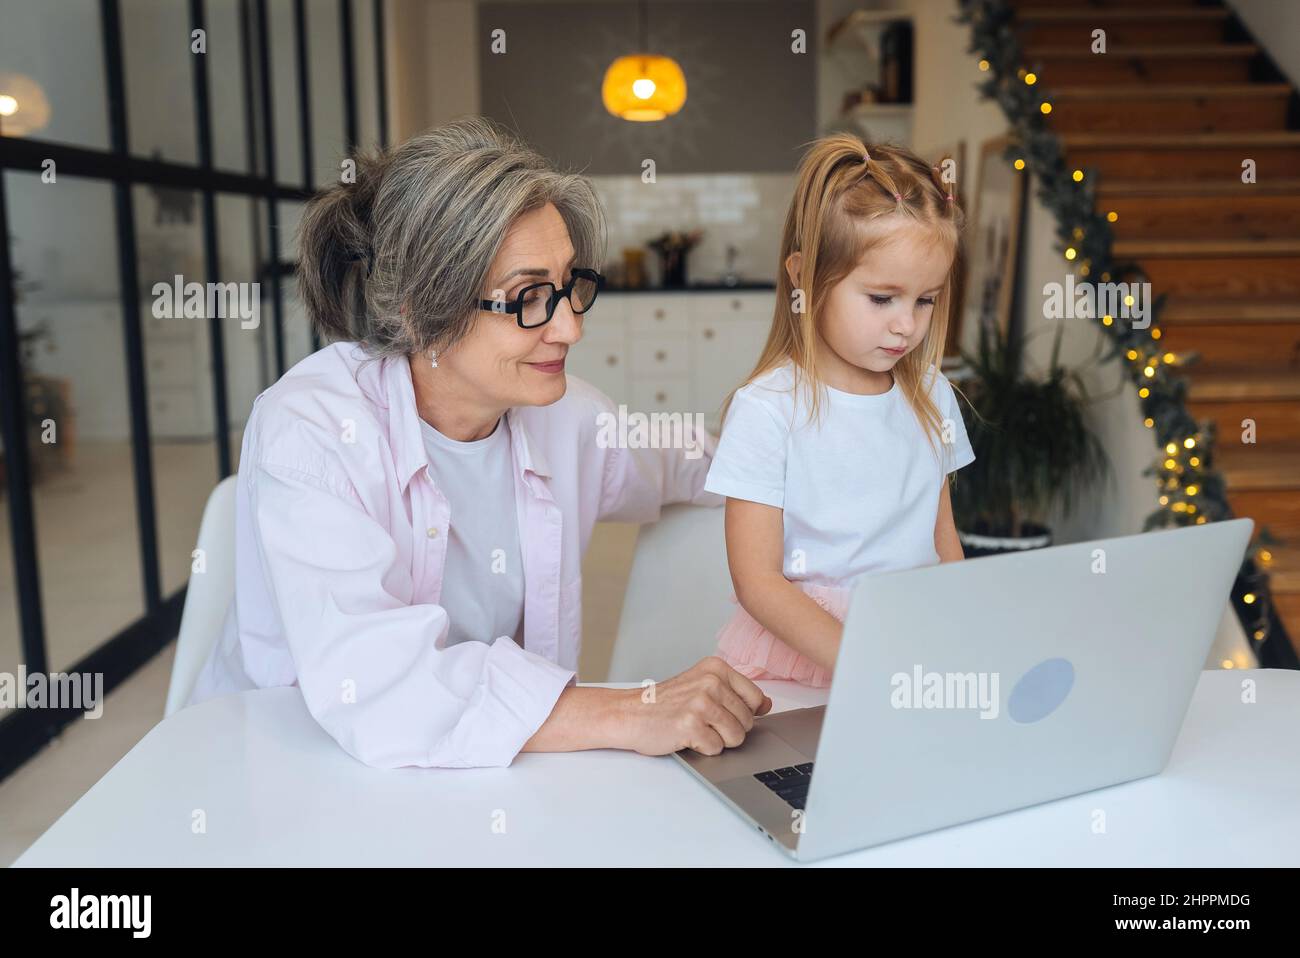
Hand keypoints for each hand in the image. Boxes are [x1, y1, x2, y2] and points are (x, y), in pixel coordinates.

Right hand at [619, 656, 772, 756]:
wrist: (628, 713)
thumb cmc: (665, 703)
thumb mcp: (701, 685)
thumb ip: (735, 692)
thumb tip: (767, 705)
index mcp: (716, 668)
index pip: (756, 699)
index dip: (743, 713)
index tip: (721, 712)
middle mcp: (711, 681)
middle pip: (748, 722)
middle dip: (728, 729)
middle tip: (701, 721)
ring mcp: (701, 703)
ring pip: (736, 738)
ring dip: (716, 740)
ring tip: (694, 728)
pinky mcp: (691, 725)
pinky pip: (716, 749)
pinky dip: (702, 749)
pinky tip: (685, 736)